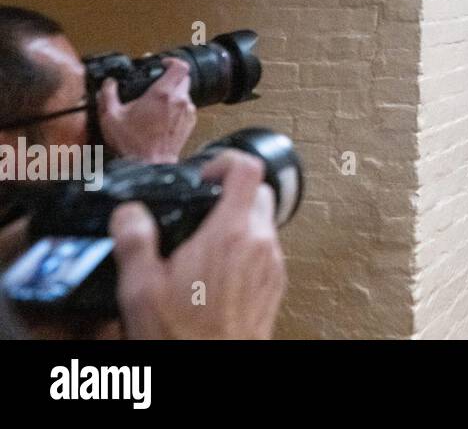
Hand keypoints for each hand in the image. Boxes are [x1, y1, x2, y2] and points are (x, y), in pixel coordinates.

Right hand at [98, 57, 195, 162]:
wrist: (150, 165)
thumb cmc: (132, 144)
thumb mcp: (111, 117)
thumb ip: (108, 95)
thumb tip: (108, 83)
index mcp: (162, 94)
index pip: (180, 66)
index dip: (172, 61)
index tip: (162, 63)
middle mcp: (179, 100)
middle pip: (183, 78)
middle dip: (170, 77)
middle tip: (155, 84)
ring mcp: (188, 112)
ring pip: (185, 93)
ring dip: (173, 93)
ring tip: (156, 103)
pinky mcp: (190, 123)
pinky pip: (187, 107)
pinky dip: (177, 107)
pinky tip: (162, 116)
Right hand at [109, 149, 285, 338]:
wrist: (215, 370)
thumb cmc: (186, 335)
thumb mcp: (142, 288)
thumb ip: (134, 241)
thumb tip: (129, 213)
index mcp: (230, 233)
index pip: (248, 168)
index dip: (225, 161)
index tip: (203, 175)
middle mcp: (260, 242)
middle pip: (258, 192)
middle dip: (230, 193)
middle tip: (200, 211)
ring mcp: (273, 263)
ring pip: (263, 222)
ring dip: (237, 223)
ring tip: (202, 246)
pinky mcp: (275, 283)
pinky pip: (265, 250)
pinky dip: (245, 249)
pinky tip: (216, 273)